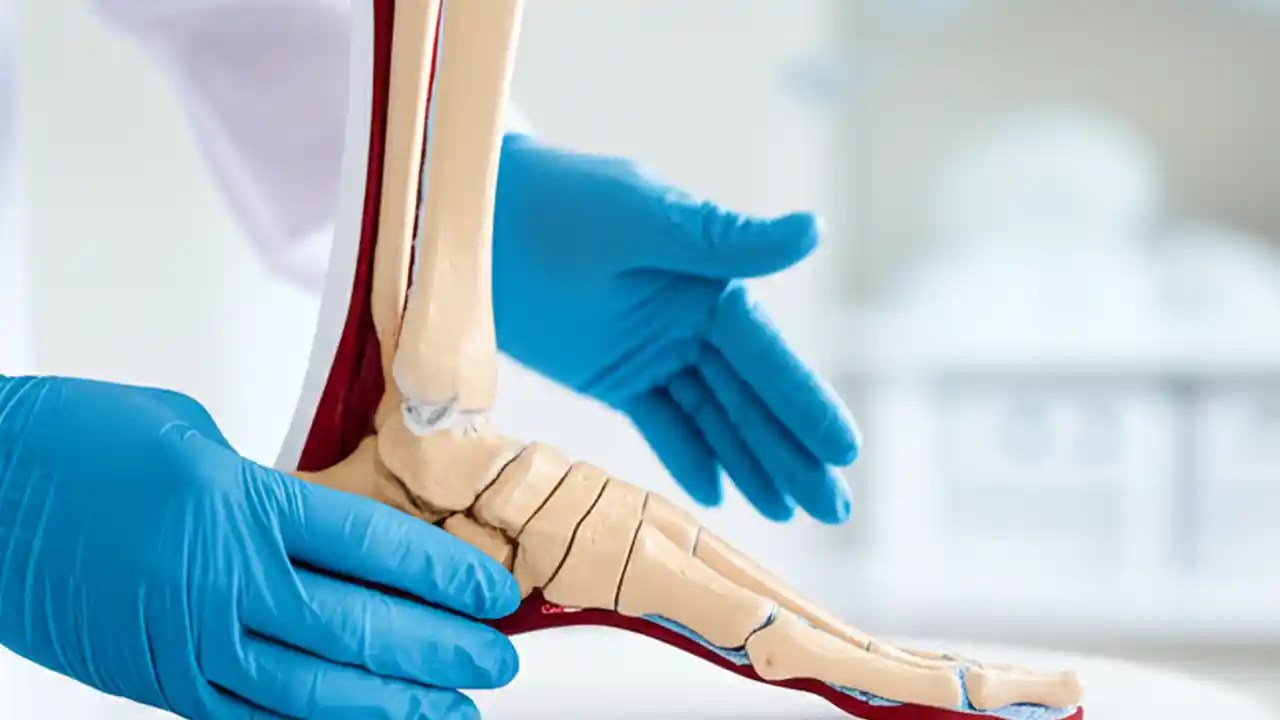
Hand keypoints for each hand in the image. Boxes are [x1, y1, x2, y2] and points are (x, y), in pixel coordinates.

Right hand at [0, 376, 518, 718]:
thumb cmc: (71, 445)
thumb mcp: (188, 435)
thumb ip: (263, 491)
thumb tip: (318, 531)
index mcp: (241, 504)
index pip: (376, 548)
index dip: (446, 576)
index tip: (494, 594)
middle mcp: (224, 582)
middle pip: (361, 628)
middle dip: (441, 651)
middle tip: (496, 664)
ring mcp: (190, 644)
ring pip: (316, 692)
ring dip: (395, 709)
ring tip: (454, 714)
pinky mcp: (159, 682)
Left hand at [494, 135, 858, 523]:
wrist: (479, 221)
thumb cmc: (561, 201)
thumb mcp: (646, 220)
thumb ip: (725, 241)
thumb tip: (815, 230)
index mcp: (709, 285)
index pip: (767, 356)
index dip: (804, 404)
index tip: (845, 449)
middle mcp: (691, 323)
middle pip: (750, 399)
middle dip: (793, 452)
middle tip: (835, 506)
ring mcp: (653, 352)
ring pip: (713, 418)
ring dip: (752, 463)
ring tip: (791, 512)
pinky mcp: (613, 376)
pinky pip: (661, 422)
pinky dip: (689, 455)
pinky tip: (721, 493)